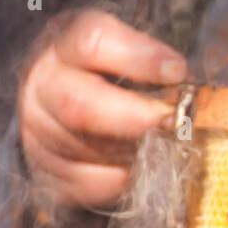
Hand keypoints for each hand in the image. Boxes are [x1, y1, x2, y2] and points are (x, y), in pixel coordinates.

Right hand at [18, 10, 186, 208]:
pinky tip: (133, 166)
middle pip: (80, 106)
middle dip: (135, 119)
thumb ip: (151, 63)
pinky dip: (118, 180)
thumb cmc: (105, 74)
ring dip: (130, 151)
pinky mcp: (47, 173)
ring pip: (84, 149)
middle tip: (174, 122)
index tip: (178, 72)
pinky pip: (86, 184)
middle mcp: (43, 86)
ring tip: (155, 142)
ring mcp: (38, 132)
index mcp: (66, 46)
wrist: (60, 103)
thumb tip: (188, 88)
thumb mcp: (123, 51)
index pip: (93, 43)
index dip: (140, 58)